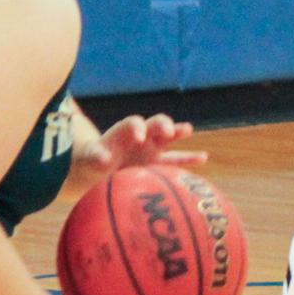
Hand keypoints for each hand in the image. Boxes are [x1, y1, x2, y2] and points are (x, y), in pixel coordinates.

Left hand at [77, 114, 206, 173]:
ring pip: (168, 138)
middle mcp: (141, 136)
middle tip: (167, 131)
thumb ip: (96, 156)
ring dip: (177, 133)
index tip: (139, 136)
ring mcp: (152, 149)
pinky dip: (189, 159)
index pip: (133, 123)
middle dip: (162, 125)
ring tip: (187, 129)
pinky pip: (176, 160)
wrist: (100, 171)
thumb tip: (102, 158)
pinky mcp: (158, 164)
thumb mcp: (90, 158)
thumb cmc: (94, 160)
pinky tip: (203, 157)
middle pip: (155, 124)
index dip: (137, 127)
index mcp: (124, 132)